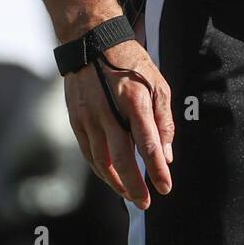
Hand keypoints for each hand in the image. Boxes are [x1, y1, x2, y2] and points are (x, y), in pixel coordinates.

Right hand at [64, 39, 174, 208]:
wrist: (91, 41)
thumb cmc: (130, 62)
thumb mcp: (157, 83)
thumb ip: (163, 119)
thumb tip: (167, 153)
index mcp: (134, 98)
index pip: (147, 143)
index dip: (157, 169)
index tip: (165, 187)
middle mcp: (109, 110)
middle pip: (121, 158)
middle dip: (134, 185)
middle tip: (145, 203)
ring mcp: (89, 116)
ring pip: (101, 160)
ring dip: (116, 183)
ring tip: (130, 196)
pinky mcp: (76, 119)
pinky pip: (89, 153)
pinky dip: (101, 170)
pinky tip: (112, 179)